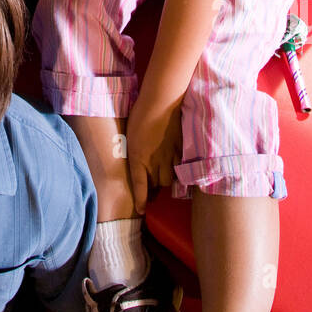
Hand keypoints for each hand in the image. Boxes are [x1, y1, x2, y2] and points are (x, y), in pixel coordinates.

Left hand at [126, 95, 182, 215]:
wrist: (160, 101)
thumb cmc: (140, 113)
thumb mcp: (131, 135)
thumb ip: (136, 151)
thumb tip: (138, 159)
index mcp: (137, 157)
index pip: (140, 186)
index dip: (141, 201)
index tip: (142, 211)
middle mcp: (154, 161)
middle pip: (157, 184)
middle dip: (154, 187)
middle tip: (153, 184)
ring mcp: (169, 156)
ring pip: (170, 178)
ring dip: (166, 179)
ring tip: (164, 174)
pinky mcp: (180, 150)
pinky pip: (180, 167)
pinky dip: (178, 170)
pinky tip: (177, 167)